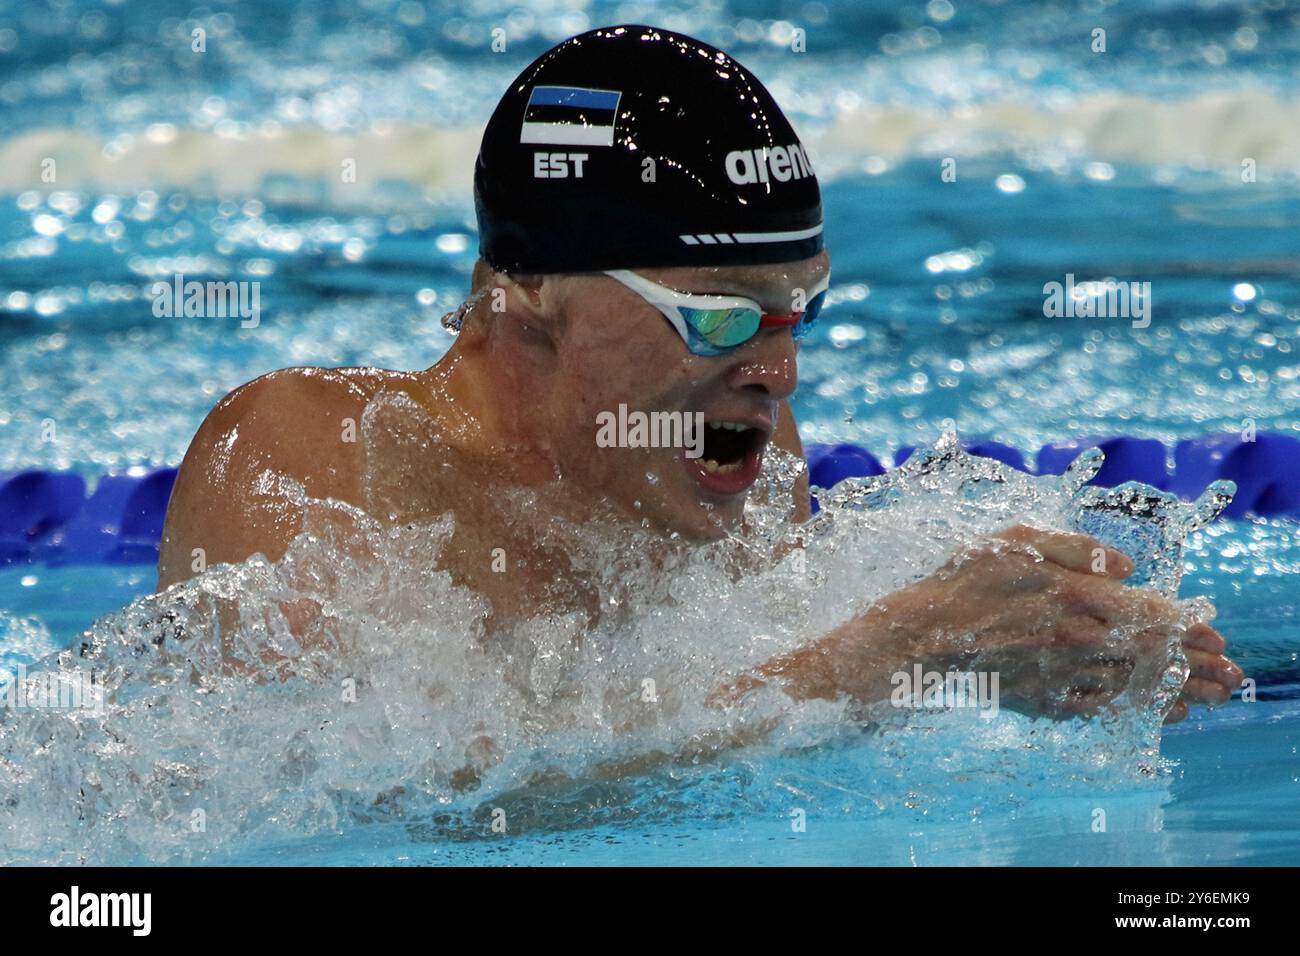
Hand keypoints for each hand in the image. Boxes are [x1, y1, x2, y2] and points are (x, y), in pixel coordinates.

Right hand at [906, 524, 1241, 719]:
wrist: (919, 639)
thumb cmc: (963, 581)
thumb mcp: (1015, 540)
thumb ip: (1075, 548)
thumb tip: (1126, 568)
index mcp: (1076, 596)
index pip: (1151, 614)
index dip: (1189, 627)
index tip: (1216, 635)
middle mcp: (1077, 641)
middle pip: (1153, 657)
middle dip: (1198, 667)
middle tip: (1231, 676)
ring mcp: (1062, 675)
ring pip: (1133, 686)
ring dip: (1176, 692)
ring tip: (1207, 698)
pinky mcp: (1044, 701)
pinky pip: (1101, 707)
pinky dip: (1134, 709)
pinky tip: (1152, 710)